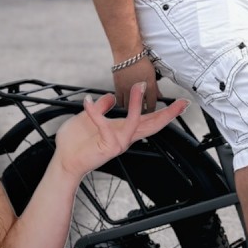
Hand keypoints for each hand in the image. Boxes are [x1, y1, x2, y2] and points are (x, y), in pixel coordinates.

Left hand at [52, 84, 189, 181]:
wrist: (64, 161)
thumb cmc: (75, 143)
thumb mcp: (88, 117)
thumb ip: (101, 107)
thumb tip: (111, 97)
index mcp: (123, 130)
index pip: (148, 120)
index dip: (165, 112)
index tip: (180, 103)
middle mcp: (125, 137)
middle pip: (152, 125)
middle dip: (168, 114)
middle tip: (183, 103)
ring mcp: (118, 143)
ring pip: (134, 122)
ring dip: (136, 103)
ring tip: (139, 86)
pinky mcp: (107, 146)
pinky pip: (104, 125)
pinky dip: (95, 112)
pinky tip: (88, 102)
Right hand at [113, 58, 159, 111]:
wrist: (128, 53)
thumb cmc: (141, 61)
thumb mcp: (152, 74)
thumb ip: (155, 87)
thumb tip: (159, 96)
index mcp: (150, 86)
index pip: (152, 104)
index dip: (152, 109)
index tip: (151, 110)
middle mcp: (139, 89)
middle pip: (140, 108)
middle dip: (142, 111)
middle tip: (142, 110)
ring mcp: (128, 89)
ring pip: (129, 106)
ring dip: (131, 108)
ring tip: (133, 106)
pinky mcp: (118, 87)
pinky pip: (119, 101)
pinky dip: (122, 103)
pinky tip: (124, 101)